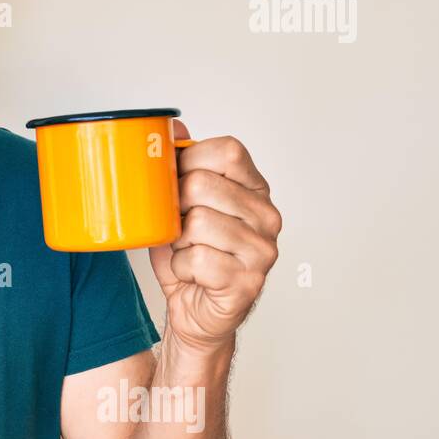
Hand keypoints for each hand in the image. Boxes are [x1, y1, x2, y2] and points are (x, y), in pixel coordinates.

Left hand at [148, 122, 281, 354]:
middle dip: (175, 208)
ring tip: (187, 252)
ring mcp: (263, 249)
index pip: (228, 151)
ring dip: (177, 242)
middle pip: (203, 185)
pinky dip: (182, 268)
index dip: (189, 161)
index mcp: (255, 189)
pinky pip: (198, 260)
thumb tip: (172, 126)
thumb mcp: (177, 206)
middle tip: (178, 227)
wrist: (195, 311)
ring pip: (198, 223)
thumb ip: (178, 166)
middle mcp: (267, 216)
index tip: (175, 181)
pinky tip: (193, 274)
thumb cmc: (189, 256)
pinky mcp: (250, 281)